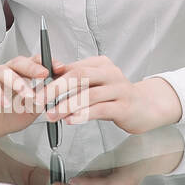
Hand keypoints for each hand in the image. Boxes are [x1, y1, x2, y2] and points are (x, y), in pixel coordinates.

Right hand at [0, 55, 54, 140]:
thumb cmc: (7, 115)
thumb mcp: (31, 110)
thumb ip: (42, 101)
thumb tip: (57, 95)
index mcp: (22, 75)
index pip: (35, 63)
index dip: (47, 63)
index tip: (60, 68)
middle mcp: (7, 73)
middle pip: (19, 62)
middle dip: (33, 67)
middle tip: (44, 75)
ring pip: (4, 72)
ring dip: (17, 82)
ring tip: (27, 94)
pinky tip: (5, 103)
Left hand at [41, 56, 181, 134]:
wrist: (147, 107)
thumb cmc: (116, 96)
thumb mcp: (95, 84)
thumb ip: (76, 82)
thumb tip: (48, 83)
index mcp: (100, 64)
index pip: (71, 68)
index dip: (52, 79)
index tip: (37, 90)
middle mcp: (110, 73)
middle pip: (78, 76)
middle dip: (55, 88)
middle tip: (39, 100)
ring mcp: (119, 89)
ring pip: (88, 94)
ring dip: (66, 105)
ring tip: (52, 114)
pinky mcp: (125, 106)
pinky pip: (101, 109)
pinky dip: (84, 114)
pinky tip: (71, 120)